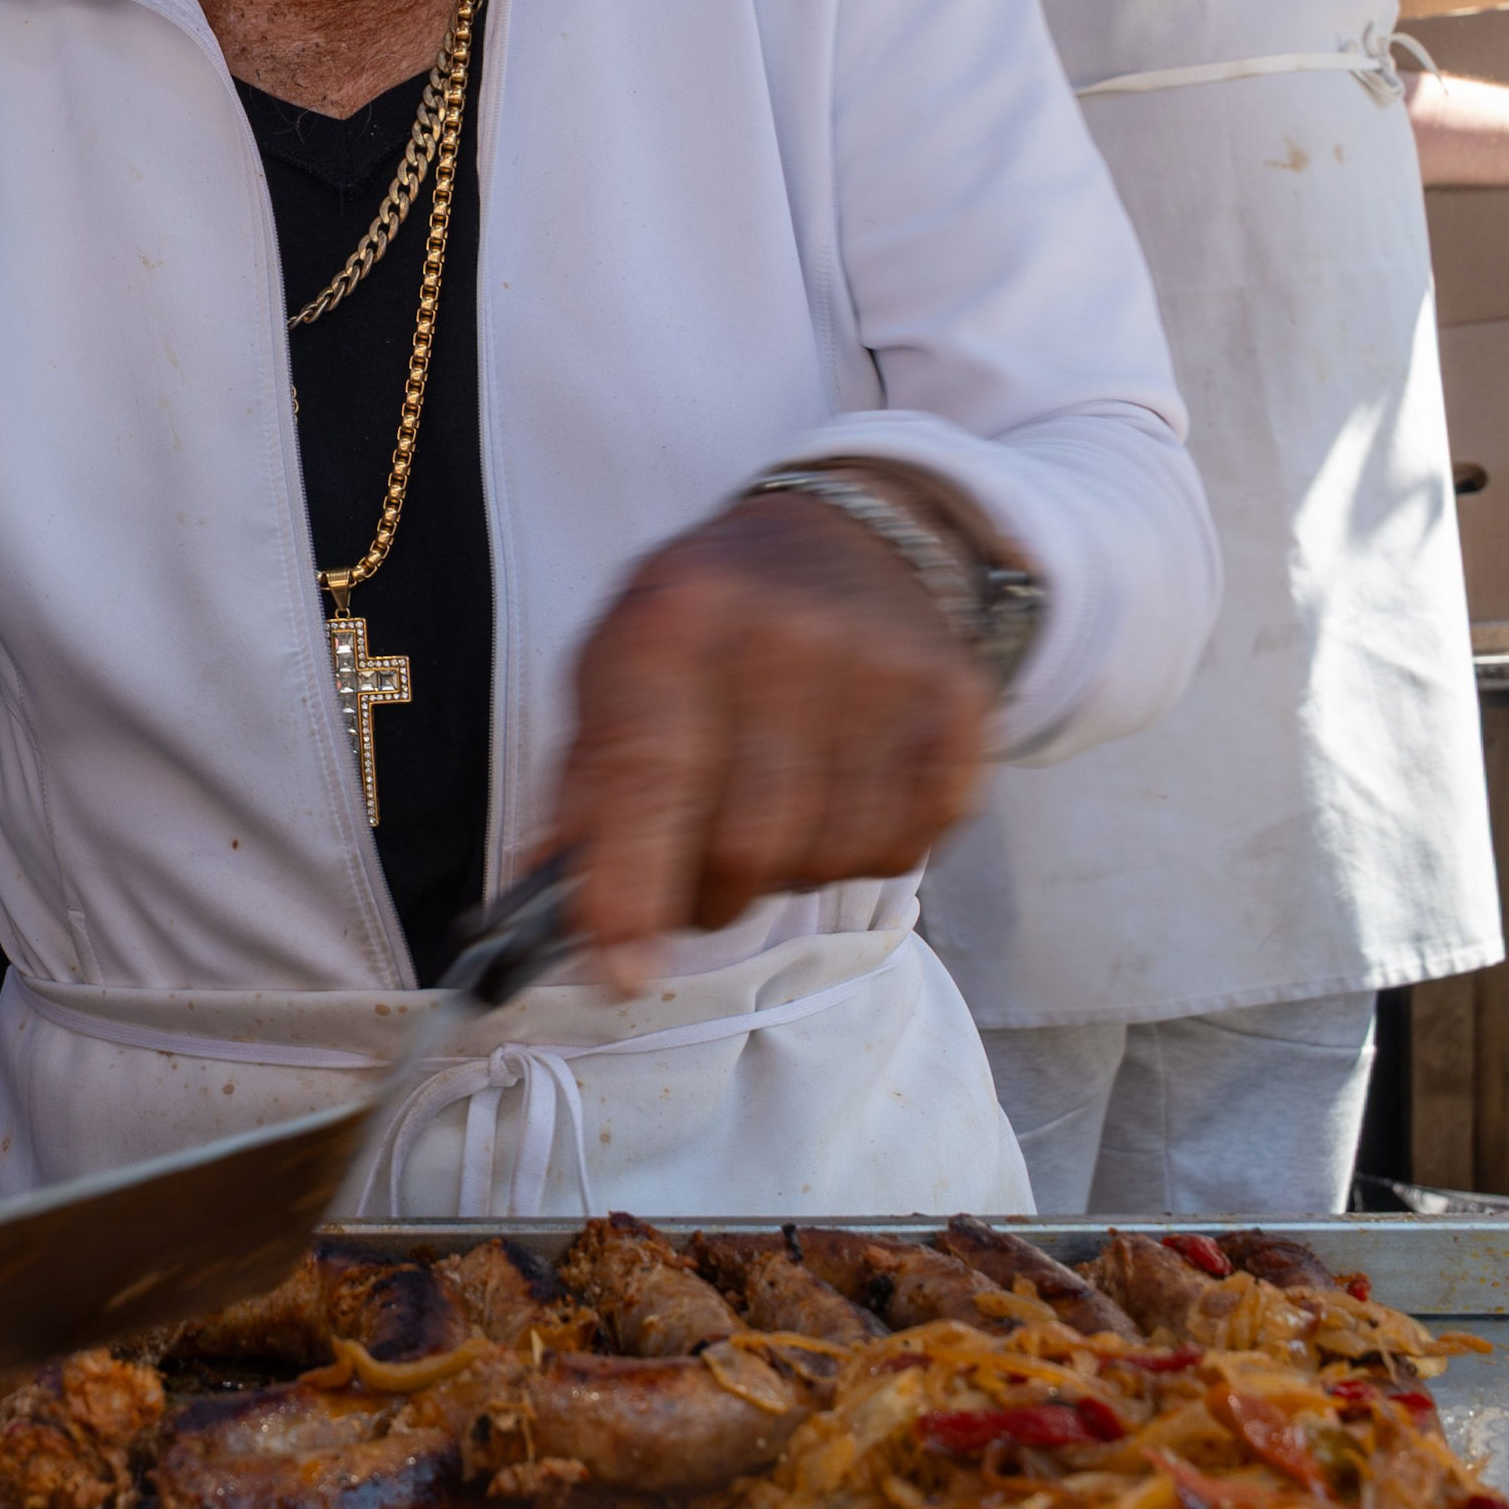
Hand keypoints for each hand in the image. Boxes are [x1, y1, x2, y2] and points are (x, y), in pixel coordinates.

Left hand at [540, 471, 992, 987]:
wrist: (843, 537)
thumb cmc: (703, 625)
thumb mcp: (613, 668)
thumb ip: (585, 787)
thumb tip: (553, 913)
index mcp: (677, 621)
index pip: (652, 778)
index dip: (632, 887)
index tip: (622, 971)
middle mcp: (786, 637)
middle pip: (749, 841)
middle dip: (709, 895)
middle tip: (695, 880)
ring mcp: (884, 669)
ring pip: (831, 856)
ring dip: (789, 873)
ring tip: (771, 817)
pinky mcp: (955, 704)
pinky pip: (907, 844)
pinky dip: (865, 850)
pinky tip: (840, 797)